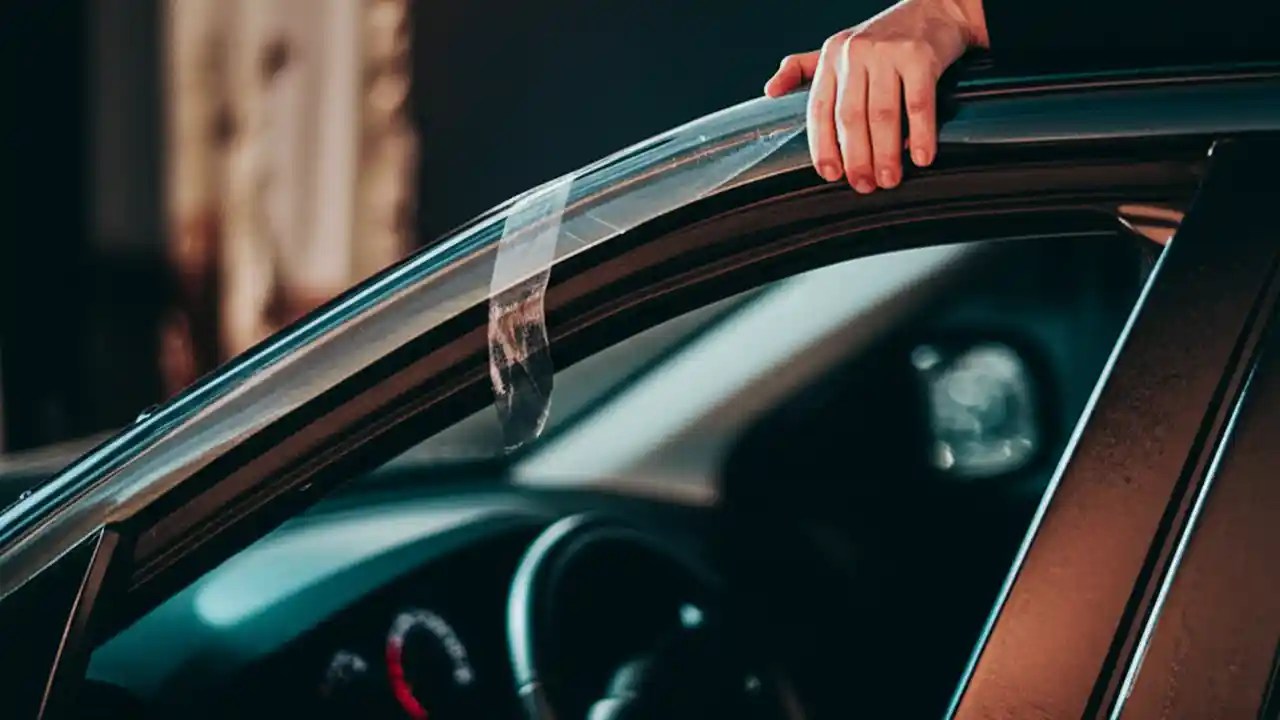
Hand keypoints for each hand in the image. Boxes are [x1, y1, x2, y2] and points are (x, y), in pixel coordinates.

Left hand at [764, 0, 988, 192]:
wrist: (937, 9)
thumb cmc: (884, 39)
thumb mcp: (839, 48)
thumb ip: (803, 70)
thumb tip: (769, 91)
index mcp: (831, 57)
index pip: (819, 109)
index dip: (822, 146)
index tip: (830, 175)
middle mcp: (854, 53)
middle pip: (850, 117)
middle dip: (856, 158)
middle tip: (864, 186)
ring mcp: (887, 53)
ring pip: (882, 114)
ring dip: (886, 154)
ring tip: (890, 179)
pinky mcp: (920, 55)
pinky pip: (918, 104)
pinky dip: (920, 134)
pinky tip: (920, 158)